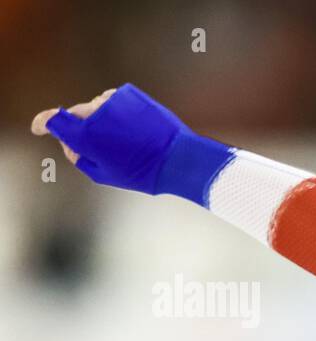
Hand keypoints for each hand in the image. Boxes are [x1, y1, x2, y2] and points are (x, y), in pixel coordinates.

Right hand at [25, 84, 221, 200]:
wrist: (179, 158)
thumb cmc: (142, 172)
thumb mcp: (104, 174)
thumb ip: (81, 158)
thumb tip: (72, 146)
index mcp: (85, 134)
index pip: (53, 120)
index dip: (43, 123)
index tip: (39, 127)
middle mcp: (94, 112)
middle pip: (76, 116)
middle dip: (80, 130)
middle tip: (96, 149)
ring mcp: (112, 100)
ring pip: (95, 108)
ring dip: (101, 121)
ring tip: (123, 141)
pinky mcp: (129, 94)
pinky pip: (112, 102)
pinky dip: (115, 112)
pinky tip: (130, 127)